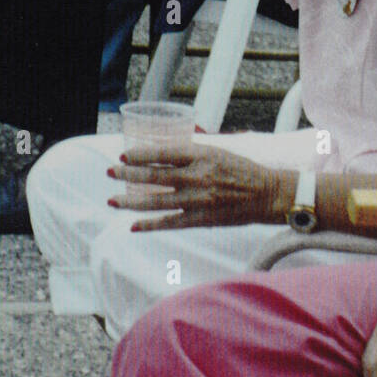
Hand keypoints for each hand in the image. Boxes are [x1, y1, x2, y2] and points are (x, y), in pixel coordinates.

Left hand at [106, 140, 274, 229]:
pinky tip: (133, 226)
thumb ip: (191, 151)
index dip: (141, 154)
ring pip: (157, 201)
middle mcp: (197, 177)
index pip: (164, 153)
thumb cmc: (241, 169)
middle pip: (155, 176)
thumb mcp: (217, 151)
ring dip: (131, 201)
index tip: (125, 155)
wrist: (266, 194)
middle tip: (111, 172)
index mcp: (202, 156)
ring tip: (113, 200)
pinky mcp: (201, 218)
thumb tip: (163, 150)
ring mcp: (198, 200)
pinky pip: (170, 223)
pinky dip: (150, 225)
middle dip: (129, 174)